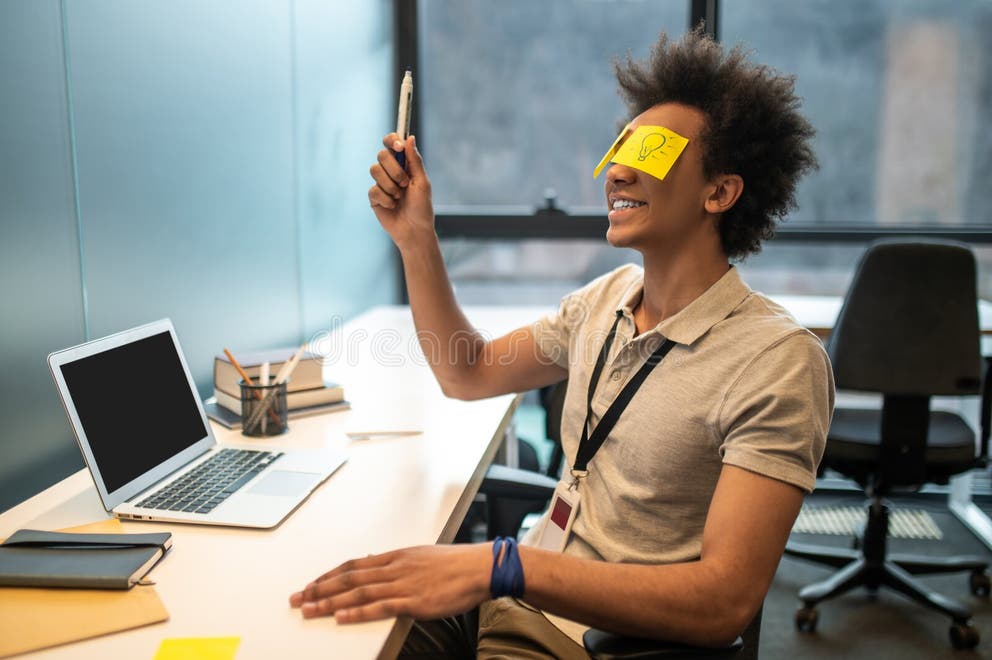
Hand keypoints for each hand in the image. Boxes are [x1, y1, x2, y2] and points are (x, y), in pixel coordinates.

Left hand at [290, 543, 491, 622]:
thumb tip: (380, 571)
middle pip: (348, 578)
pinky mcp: (413, 601)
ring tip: (309, 610)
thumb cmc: (455, 564)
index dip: (329, 575)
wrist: (479, 567)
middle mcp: (393, 568)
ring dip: (330, 602)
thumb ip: (399, 566)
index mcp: (395, 557)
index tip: (311, 584)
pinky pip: (379, 607)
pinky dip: (358, 613)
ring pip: (358, 593)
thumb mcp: (421, 557)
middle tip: (297, 598)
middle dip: (319, 589)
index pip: (353, 565)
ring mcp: (402, 584)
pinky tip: (341, 618)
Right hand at [368, 134, 434, 251]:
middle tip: (404, 183)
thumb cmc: (422, 207)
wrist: (414, 231)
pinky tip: (392, 206)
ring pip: (375, 170)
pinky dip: (386, 199)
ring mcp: (381, 183)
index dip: (392, 140)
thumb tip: (409, 137)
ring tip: (399, 197)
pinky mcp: (374, 197)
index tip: (398, 147)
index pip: (392, 143)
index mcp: (404, 164)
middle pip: (381, 154)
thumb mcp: (422, 182)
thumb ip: (414, 160)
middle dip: (394, 170)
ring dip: (390, 185)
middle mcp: (391, 171)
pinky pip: (373, 189)